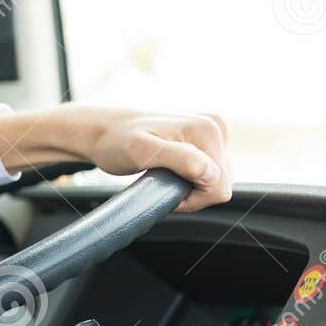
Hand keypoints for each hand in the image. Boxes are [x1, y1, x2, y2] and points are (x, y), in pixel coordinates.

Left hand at [0, 105, 232, 213]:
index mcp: (207, 129)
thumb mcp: (141, 152)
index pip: (220, 185)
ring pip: (218, 180)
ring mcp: (212, 132)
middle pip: (222, 184)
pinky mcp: (206, 140)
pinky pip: (211, 173)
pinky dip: (192, 180)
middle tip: (160, 182)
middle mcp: (215, 126)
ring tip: (164, 176)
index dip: (192, 198)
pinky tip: (172, 172)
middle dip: (193, 193)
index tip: (163, 189)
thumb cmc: (115, 142)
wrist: (103, 132)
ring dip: (192, 187)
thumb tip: (212, 174)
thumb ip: (179, 160)